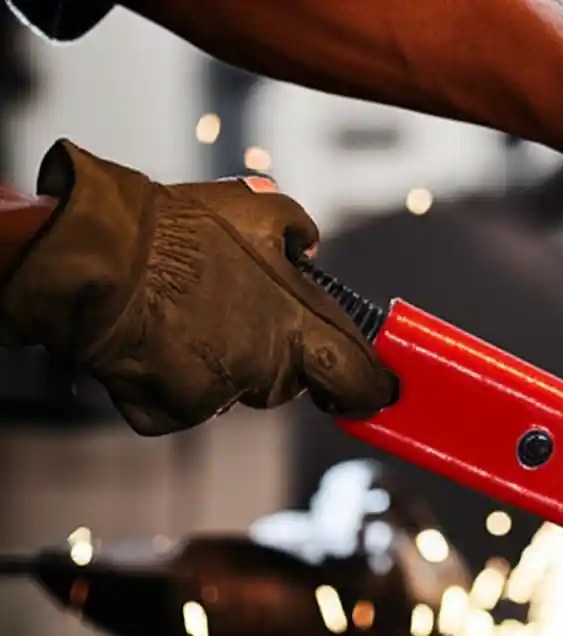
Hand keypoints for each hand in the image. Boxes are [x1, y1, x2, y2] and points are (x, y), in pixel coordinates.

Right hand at [0, 140, 395, 435]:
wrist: (97, 256)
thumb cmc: (178, 230)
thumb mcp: (259, 207)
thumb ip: (298, 230)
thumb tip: (308, 246)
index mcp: (298, 326)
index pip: (356, 377)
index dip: (368, 387)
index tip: (375, 391)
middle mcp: (265, 368)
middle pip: (290, 382)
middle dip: (276, 355)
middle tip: (238, 311)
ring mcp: (216, 394)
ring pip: (234, 391)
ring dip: (221, 365)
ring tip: (186, 314)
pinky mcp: (168, 411)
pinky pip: (180, 406)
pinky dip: (168, 382)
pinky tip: (152, 340)